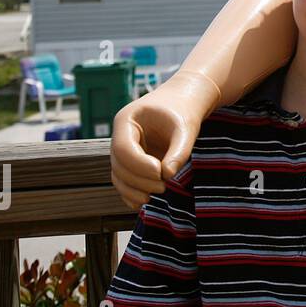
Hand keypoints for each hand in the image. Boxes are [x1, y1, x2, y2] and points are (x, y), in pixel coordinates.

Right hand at [110, 71, 214, 209]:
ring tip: (158, 193)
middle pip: (119, 165)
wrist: (183, 103)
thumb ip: (179, 150)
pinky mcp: (132, 161)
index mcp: (126, 120)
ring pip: (119, 176)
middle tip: (164, 186)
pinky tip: (142, 203)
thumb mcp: (186, 127)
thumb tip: (168, 175)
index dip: (138, 164)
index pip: (123, 148)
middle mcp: (120, 136)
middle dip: (139, 180)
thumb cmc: (184, 111)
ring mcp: (124, 150)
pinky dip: (130, 193)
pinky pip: (124, 180)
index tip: (159, 172)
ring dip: (134, 189)